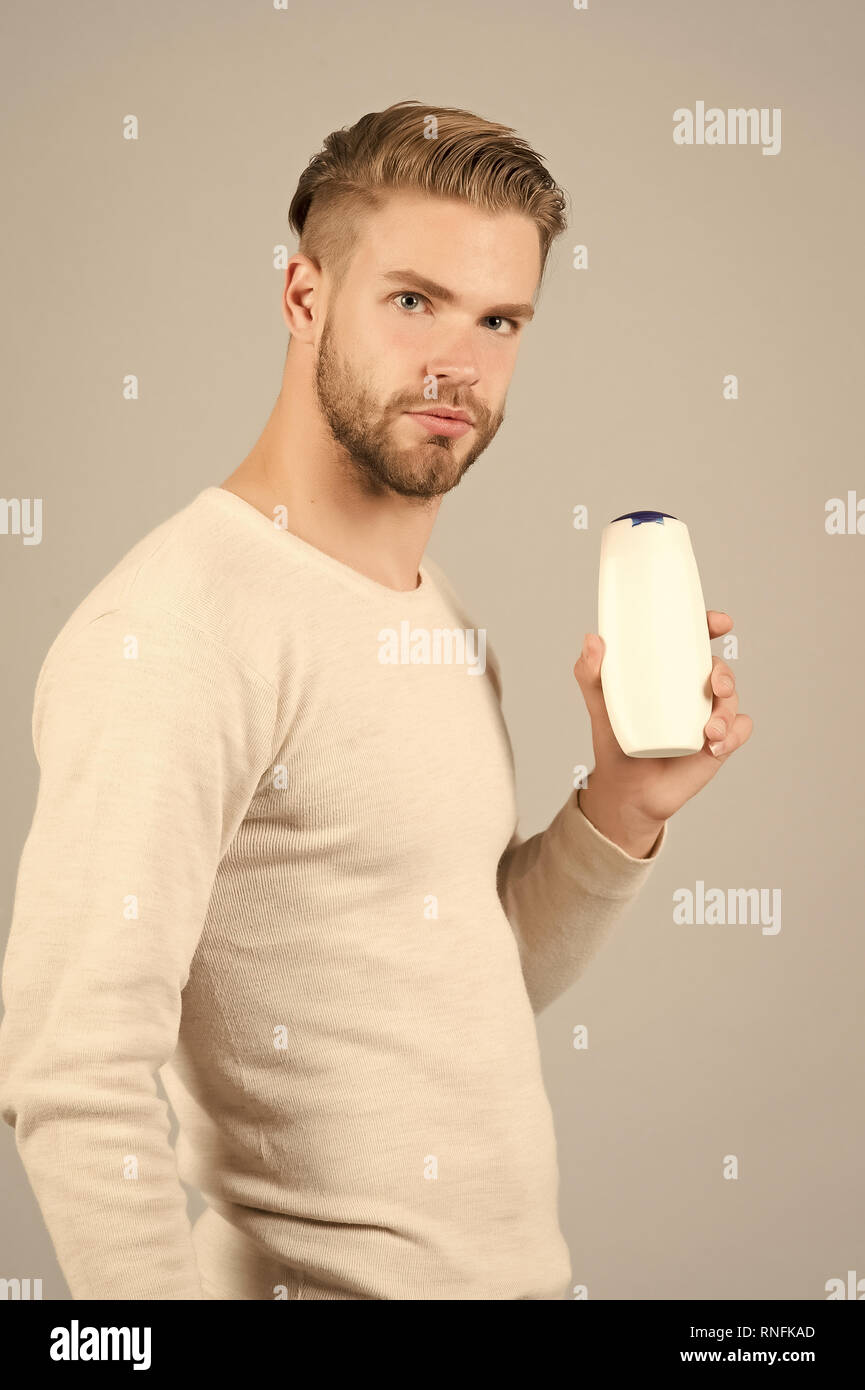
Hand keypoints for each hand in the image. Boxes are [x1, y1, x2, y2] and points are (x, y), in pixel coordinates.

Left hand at [573, 610, 753, 840]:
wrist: (627, 790)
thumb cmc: (614, 742)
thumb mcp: (600, 706)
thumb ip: (590, 674)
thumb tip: (592, 639)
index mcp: (669, 672)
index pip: (694, 641)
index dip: (710, 626)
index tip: (720, 623)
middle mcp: (693, 690)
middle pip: (719, 669)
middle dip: (725, 673)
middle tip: (715, 685)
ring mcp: (708, 715)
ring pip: (732, 701)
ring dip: (727, 712)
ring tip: (709, 732)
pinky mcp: (720, 742)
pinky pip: (740, 730)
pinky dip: (733, 734)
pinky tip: (714, 746)